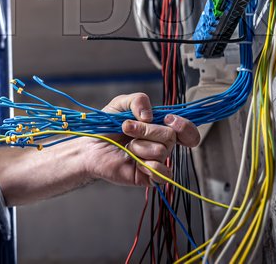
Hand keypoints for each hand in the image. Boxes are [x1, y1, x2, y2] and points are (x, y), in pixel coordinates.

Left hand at [83, 93, 199, 186]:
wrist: (89, 147)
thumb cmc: (105, 127)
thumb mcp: (120, 104)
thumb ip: (138, 100)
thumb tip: (150, 115)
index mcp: (159, 126)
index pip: (186, 130)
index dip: (184, 125)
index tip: (167, 119)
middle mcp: (161, 144)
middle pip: (171, 136)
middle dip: (146, 130)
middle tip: (127, 128)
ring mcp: (156, 161)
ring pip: (162, 151)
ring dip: (139, 146)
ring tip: (127, 147)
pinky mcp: (149, 177)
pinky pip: (163, 174)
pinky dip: (149, 165)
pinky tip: (136, 162)